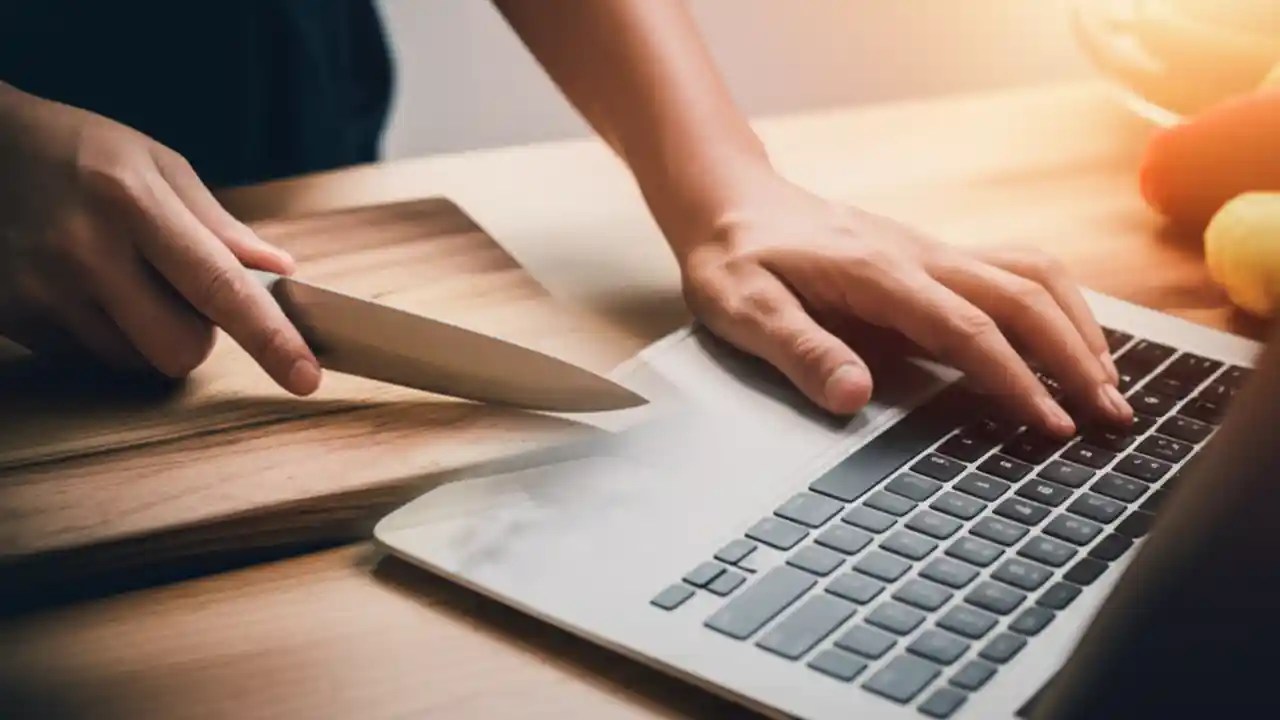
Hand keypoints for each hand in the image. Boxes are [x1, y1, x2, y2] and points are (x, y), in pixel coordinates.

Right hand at [0, 84, 319, 393]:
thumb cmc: (78, 152)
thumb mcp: (154, 163)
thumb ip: (219, 225)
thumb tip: (279, 273)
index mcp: (131, 200)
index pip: (217, 286)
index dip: (269, 337)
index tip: (306, 376)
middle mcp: (82, 250)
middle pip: (179, 349)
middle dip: (198, 336)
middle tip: (180, 293)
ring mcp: (40, 290)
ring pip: (136, 363)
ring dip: (149, 336)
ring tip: (120, 279)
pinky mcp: (12, 318)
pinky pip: (91, 359)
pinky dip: (106, 335)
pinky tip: (82, 288)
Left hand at [674, 167, 1130, 436]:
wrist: (733, 203)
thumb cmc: (735, 259)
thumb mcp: (744, 310)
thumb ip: (799, 351)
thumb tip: (854, 399)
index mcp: (876, 274)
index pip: (966, 329)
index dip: (1014, 379)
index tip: (1050, 425)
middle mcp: (919, 256)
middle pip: (1022, 298)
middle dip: (1073, 357)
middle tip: (1111, 417)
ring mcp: (933, 251)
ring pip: (1032, 274)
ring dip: (1077, 326)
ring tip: (1109, 383)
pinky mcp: (935, 256)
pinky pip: (1016, 270)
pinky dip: (1057, 305)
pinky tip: (1069, 340)